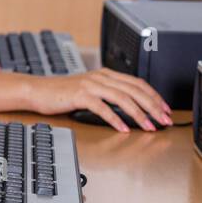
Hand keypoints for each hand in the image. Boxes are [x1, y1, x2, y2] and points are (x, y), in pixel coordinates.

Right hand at [29, 69, 172, 132]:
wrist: (36, 90)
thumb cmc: (61, 93)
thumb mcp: (89, 89)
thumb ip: (108, 93)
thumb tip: (129, 107)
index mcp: (105, 74)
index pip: (137, 83)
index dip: (154, 96)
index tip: (165, 109)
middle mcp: (100, 77)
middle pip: (135, 90)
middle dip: (153, 106)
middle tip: (164, 120)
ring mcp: (90, 85)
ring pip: (122, 98)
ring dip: (139, 114)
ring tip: (148, 126)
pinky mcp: (79, 96)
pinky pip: (103, 107)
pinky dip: (115, 119)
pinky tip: (123, 128)